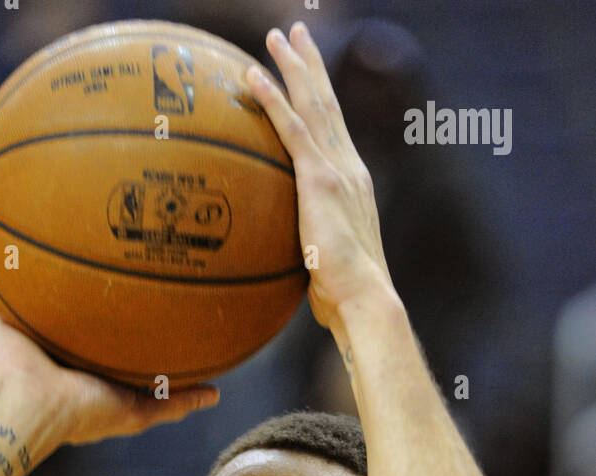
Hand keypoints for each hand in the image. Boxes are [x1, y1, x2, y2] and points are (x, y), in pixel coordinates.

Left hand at [0, 293, 218, 447]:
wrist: (24, 401)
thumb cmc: (9, 367)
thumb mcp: (1, 318)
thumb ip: (1, 290)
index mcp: (69, 368)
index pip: (94, 349)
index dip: (108, 335)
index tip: (123, 316)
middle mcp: (95, 386)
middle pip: (130, 370)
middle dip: (149, 357)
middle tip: (169, 334)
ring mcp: (116, 402)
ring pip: (157, 391)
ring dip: (180, 381)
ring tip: (202, 363)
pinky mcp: (130, 413)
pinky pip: (169, 408)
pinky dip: (192, 401)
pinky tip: (213, 393)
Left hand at [247, 23, 395, 335]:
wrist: (364, 299)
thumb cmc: (343, 296)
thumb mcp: (324, 264)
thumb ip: (308, 248)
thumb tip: (284, 261)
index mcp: (352, 183)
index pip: (334, 129)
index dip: (321, 96)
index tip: (309, 70)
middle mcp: (349, 167)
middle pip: (327, 104)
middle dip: (310, 64)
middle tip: (294, 32)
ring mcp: (337, 170)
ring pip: (312, 104)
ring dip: (293, 66)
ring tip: (276, 37)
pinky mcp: (320, 180)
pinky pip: (292, 129)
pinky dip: (273, 100)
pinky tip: (254, 76)